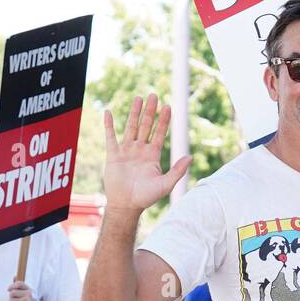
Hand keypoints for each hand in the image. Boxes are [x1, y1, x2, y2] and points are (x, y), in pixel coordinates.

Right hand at [103, 94, 191, 213]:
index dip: (163, 121)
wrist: (127, 204)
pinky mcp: (113, 155)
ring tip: (139, 98)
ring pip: (131, 127)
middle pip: (146, 126)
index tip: (167, 107)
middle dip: (150, 111)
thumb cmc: (146, 197)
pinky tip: (109, 112)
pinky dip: (109, 125)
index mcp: (152, 155)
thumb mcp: (166, 184)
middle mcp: (140, 150)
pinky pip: (110, 137)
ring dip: (135, 113)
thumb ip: (178, 170)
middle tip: (154, 96)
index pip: (159, 133)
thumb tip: (190, 157)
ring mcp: (126, 151)